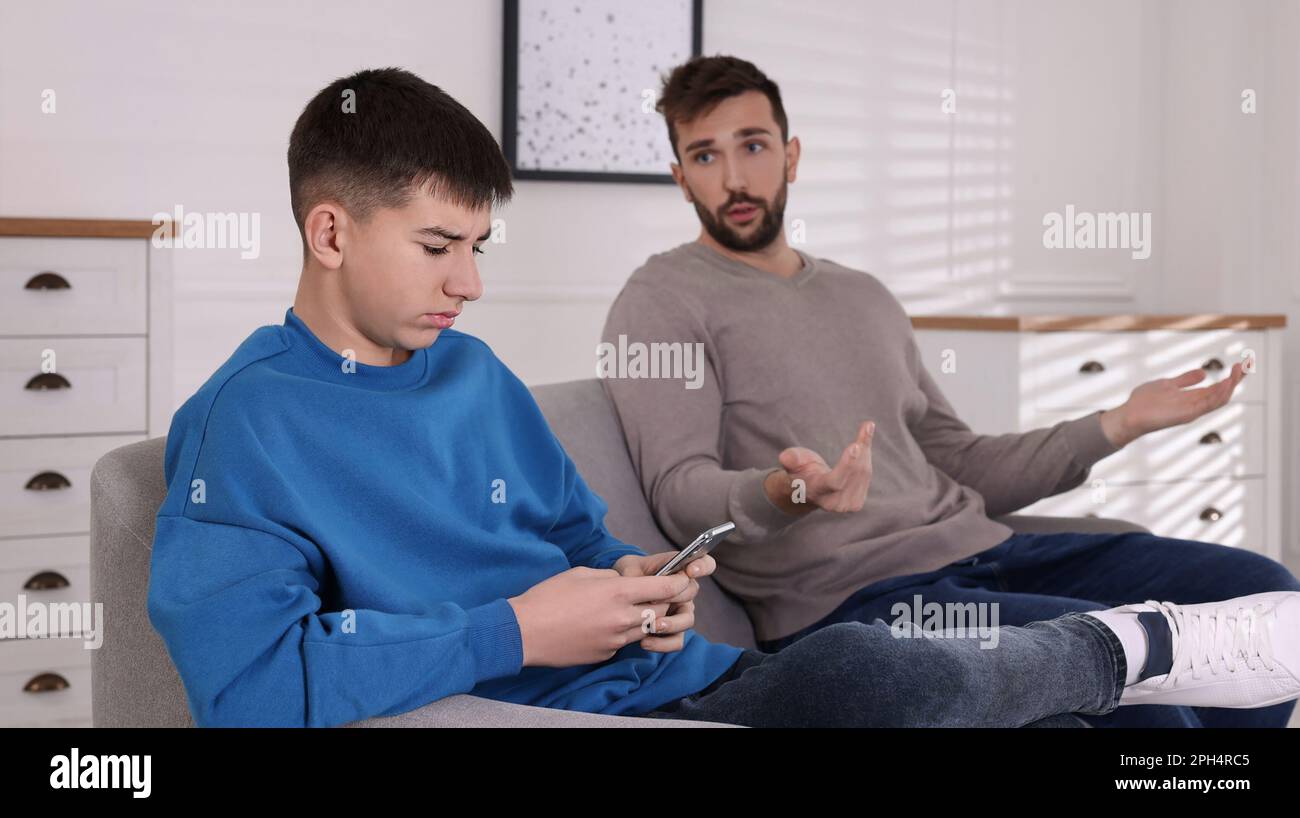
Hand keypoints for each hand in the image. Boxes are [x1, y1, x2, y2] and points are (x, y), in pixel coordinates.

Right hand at [507, 567, 691, 666]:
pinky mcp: (606, 654)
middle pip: (661, 611)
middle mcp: (623, 618)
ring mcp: (615, 640)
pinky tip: (603, 625)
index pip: (666, 589)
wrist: (526, 632)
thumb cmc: (549, 597)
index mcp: (618, 592)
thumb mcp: (582, 574)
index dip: (680, 583)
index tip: (683, 579)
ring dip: (644, 618)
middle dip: (665, 602)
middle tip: (657, 593)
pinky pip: (625, 642)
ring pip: (645, 629)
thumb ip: (610, 578)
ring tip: (627, 608)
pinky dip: (623, 632)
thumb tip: (625, 582)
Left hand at [611, 552, 714, 652]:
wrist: (619, 599)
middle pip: (692, 592)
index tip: (690, 571)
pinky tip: (644, 642)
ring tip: (653, 625)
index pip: (704, 564)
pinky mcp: (673, 632)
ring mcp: (680, 612)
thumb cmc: (628, 577)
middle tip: (654, 599)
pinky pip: (676, 641)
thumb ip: (634, 571)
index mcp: (678, 571)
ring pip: (687, 620)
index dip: (703, 566)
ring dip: (671, 624)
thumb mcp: (627, 567)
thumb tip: (636, 580)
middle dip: (675, 596)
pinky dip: (662, 644)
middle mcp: (684, 592)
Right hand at [765, 421, 874, 514]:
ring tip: (866, 429)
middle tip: (867, 427)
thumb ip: (791, 459)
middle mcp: (833, 503)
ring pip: (864, 473)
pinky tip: (865, 444)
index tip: (856, 446)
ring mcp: (847, 506)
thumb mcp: (792, 462)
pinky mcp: (857, 502)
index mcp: (816, 492)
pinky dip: (867, 456)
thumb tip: (786, 457)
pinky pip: (867, 476)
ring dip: (866, 450)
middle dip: (862, 450)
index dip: (846, 465)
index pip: (834, 481)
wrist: (808, 490)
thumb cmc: (800, 471)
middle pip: (853, 475)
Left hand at [1101, 361, 1246, 446]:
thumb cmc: (1144, 401)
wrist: (1129, 414)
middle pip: (1224, 393)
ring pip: (1219, 399)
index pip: (1219, 388)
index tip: (1242, 364)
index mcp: (1193, 398)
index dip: (1232, 378)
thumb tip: (1204, 373)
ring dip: (1231, 385)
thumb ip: (1185, 380)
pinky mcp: (1185, 415)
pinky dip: (1218, 395)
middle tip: (1247, 364)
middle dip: (1237, 380)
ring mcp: (1192, 411)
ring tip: (1239, 370)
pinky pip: (1207, 406)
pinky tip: (1226, 383)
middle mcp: (1196, 405)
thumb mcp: (1168, 384)